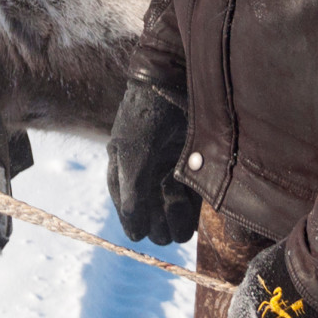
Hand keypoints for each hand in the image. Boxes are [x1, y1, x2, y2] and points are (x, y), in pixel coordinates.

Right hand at [106, 77, 200, 245]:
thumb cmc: (147, 116)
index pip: (125, 197)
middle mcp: (146, 162)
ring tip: (181, 236)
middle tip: (165, 238)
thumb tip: (134, 237)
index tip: (140, 237)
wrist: (177, 79)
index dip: (132, 218)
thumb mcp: (134, 155)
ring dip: (175, 219)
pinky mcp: (193, 158)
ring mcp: (170, 159)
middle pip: (150, 201)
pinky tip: (194, 222)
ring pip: (171, 198)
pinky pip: (192, 188)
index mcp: (123, 159)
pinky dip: (192, 206)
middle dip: (157, 222)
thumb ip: (133, 193)